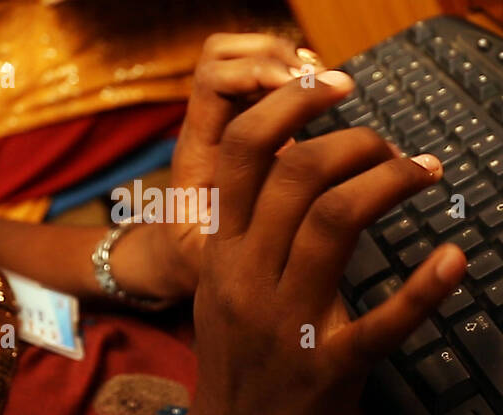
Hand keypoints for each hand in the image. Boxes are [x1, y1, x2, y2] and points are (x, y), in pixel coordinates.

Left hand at [143, 34, 321, 299]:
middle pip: (224, 58)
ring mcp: (218, 127)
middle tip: (336, 87)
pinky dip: (291, 79)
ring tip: (331, 87)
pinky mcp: (238, 132)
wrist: (166, 267)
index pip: (216, 88)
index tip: (319, 92)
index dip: (265, 76)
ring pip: (237, 60)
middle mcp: (201, 133)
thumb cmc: (193, 267)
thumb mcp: (220, 264)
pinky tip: (325, 97)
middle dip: (282, 61)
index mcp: (195, 161)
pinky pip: (256, 83)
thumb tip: (318, 215)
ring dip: (286, 64)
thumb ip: (256, 240)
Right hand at [171, 70, 464, 414]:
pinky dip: (424, 287)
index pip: (243, 153)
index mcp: (220, 254)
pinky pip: (383, 321)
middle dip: (355, 142)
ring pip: (333, 223)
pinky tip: (455, 258)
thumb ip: (249, 233)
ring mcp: (287, 325)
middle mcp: (247, 279)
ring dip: (389, 184)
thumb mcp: (224, 290)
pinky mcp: (330, 370)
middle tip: (395, 149)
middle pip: (296, 174)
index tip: (332, 86)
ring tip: (426, 175)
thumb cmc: (242, 369)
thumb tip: (297, 169)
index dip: (291, 107)